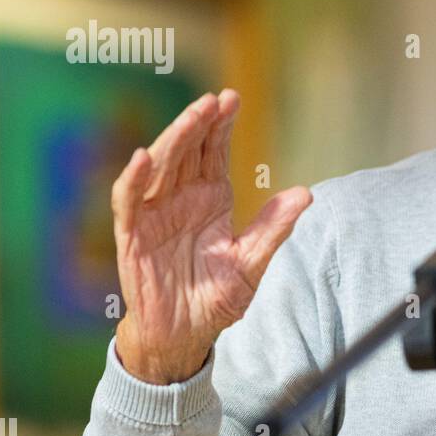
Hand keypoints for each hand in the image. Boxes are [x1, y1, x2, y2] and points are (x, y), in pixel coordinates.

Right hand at [111, 89, 312, 383]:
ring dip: (173, 139)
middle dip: (199, 123)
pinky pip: (128, 200)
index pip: (214, 153)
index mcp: (211, 201)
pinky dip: (133, 178)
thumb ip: (273, 229)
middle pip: (187, 151)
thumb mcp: (251, 263)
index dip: (221, 126)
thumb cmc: (216, 300)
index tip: (232, 98)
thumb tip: (306, 194)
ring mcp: (154, 215)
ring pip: (160, 167)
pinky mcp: (132, 235)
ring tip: (192, 117)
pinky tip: (142, 157)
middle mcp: (181, 200)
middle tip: (215, 99)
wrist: (184, 337)